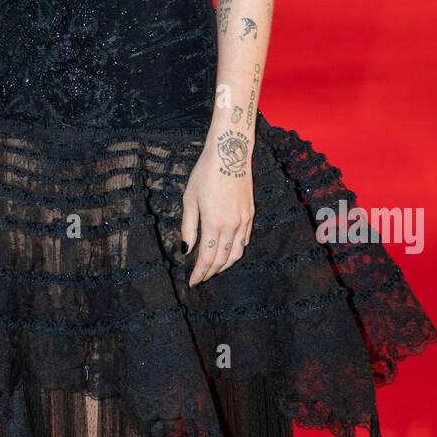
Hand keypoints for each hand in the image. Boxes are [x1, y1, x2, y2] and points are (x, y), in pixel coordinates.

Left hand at [181, 141, 253, 285]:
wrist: (230, 153)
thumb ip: (188, 227)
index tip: (192, 282)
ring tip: (213, 269)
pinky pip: (244, 240)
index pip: (207, 258)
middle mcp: (231, 226)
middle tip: (201, 278)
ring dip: (225, 265)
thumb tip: (186, 250)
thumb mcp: (190, 200)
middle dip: (210, 272)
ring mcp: (244, 221)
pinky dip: (236, 251)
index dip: (199, 273)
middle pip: (222, 260)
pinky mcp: (250, 214)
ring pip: (236, 253)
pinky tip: (228, 252)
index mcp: (213, 223)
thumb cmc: (205, 174)